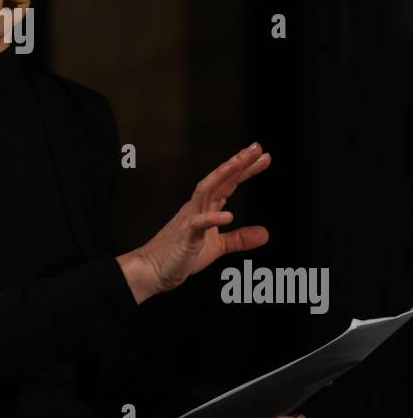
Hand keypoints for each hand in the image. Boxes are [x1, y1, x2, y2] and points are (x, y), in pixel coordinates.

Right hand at [117, 142, 270, 301]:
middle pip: (219, 180)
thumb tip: (265, 233)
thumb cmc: (180, 255)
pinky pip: (198, 224)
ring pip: (206, 190)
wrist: (153, 270)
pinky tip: (228, 215)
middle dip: (238, 163)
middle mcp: (197, 207)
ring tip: (239, 163)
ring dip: (223, 175)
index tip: (263, 157)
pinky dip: (212, 218)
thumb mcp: (217, 247)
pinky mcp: (185, 236)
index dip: (244, 169)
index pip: (227, 183)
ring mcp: (190, 218)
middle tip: (257, 148)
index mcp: (205, 208)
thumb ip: (239, 239)